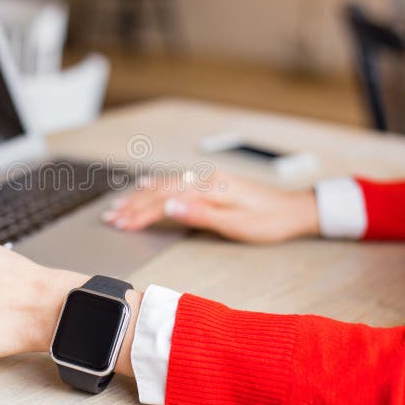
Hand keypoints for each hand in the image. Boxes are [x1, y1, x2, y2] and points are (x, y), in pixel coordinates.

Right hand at [103, 171, 318, 243]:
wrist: (293, 209)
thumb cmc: (268, 221)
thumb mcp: (236, 225)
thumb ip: (200, 214)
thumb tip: (169, 206)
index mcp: (210, 189)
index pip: (165, 200)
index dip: (140, 213)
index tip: (121, 224)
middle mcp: (205, 179)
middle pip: (161, 191)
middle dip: (133, 205)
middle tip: (111, 217)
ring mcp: (208, 179)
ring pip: (166, 185)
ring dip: (140, 195)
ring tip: (119, 205)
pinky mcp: (211, 182)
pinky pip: (177, 180)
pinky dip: (157, 183)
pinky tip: (145, 183)